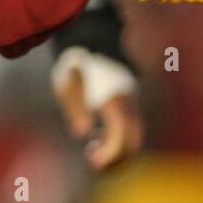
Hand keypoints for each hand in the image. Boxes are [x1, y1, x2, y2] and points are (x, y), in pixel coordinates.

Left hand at [52, 47, 142, 170]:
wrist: (90, 40)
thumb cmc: (74, 64)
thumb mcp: (67, 85)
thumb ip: (75, 109)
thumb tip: (83, 135)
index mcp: (115, 102)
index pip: (121, 139)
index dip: (109, 156)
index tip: (92, 162)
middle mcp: (129, 104)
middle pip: (133, 144)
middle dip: (116, 159)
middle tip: (93, 163)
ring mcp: (132, 103)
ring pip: (135, 137)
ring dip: (118, 151)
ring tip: (92, 151)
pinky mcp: (130, 102)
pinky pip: (131, 128)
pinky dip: (119, 139)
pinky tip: (97, 135)